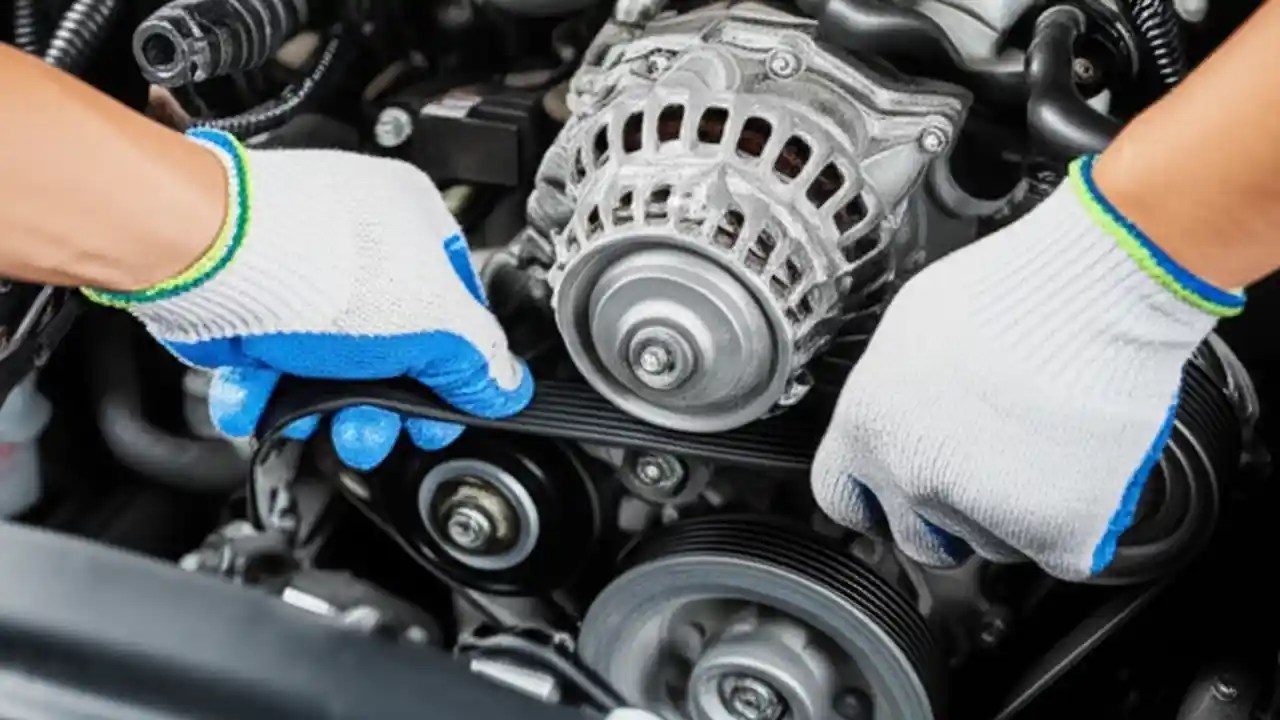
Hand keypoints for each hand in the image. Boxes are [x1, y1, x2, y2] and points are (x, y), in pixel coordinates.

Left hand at [84, 128, 531, 470]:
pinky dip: (267, 393)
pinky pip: (270, 362)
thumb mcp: (432, 325)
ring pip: (330, 362)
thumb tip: (505, 387)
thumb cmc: (313, 262)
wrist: (200, 254)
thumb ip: (476, 363)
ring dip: (327, 408)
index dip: (454, 370)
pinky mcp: (247, 302)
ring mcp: (300, 272)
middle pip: (394, 345)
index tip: (444, 413)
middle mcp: (358, 243)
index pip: (458, 308)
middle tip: (379, 431)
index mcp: (415, 224)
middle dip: (385, 405)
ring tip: (321, 424)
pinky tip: (265, 402)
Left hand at [810, 156, 1242, 580]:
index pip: (841, 497)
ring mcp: (979, 510)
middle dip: (950, 517)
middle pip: (919, 535)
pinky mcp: (1053, 532)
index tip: (898, 500)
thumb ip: (895, 393)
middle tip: (991, 469)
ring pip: (992, 544)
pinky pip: (1060, 551)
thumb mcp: (912, 326)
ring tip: (1044, 441)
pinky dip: (1078, 522)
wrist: (1098, 288)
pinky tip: (1081, 467)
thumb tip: (901, 413)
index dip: (876, 502)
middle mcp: (911, 476)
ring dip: (1015, 513)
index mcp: (867, 426)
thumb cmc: (1013, 289)